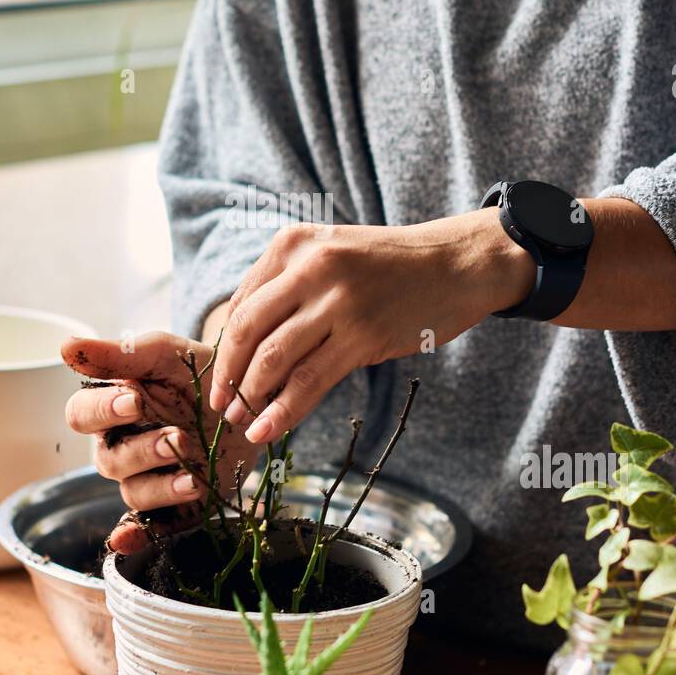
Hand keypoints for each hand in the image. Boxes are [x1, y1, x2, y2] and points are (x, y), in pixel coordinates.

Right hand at [61, 332, 258, 552]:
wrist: (255, 402)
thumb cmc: (202, 374)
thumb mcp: (169, 355)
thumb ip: (121, 352)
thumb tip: (65, 348)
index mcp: (113, 408)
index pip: (81, 415)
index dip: (102, 411)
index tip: (135, 401)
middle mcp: (124, 447)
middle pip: (107, 460)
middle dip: (141, 451)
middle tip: (176, 437)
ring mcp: (149, 479)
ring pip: (134, 493)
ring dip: (162, 487)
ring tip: (194, 477)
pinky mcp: (174, 507)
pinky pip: (146, 529)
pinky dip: (134, 538)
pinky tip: (127, 542)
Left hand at [208, 213, 534, 443]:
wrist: (457, 264)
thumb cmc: (391, 266)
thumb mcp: (331, 255)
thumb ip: (289, 288)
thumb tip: (243, 345)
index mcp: (293, 244)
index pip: (241, 303)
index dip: (223, 347)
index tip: (218, 378)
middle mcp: (309, 267)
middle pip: (246, 330)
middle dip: (227, 375)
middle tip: (218, 406)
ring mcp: (337, 301)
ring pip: (273, 358)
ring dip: (250, 397)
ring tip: (241, 423)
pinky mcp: (362, 335)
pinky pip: (309, 380)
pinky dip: (283, 410)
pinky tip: (267, 430)